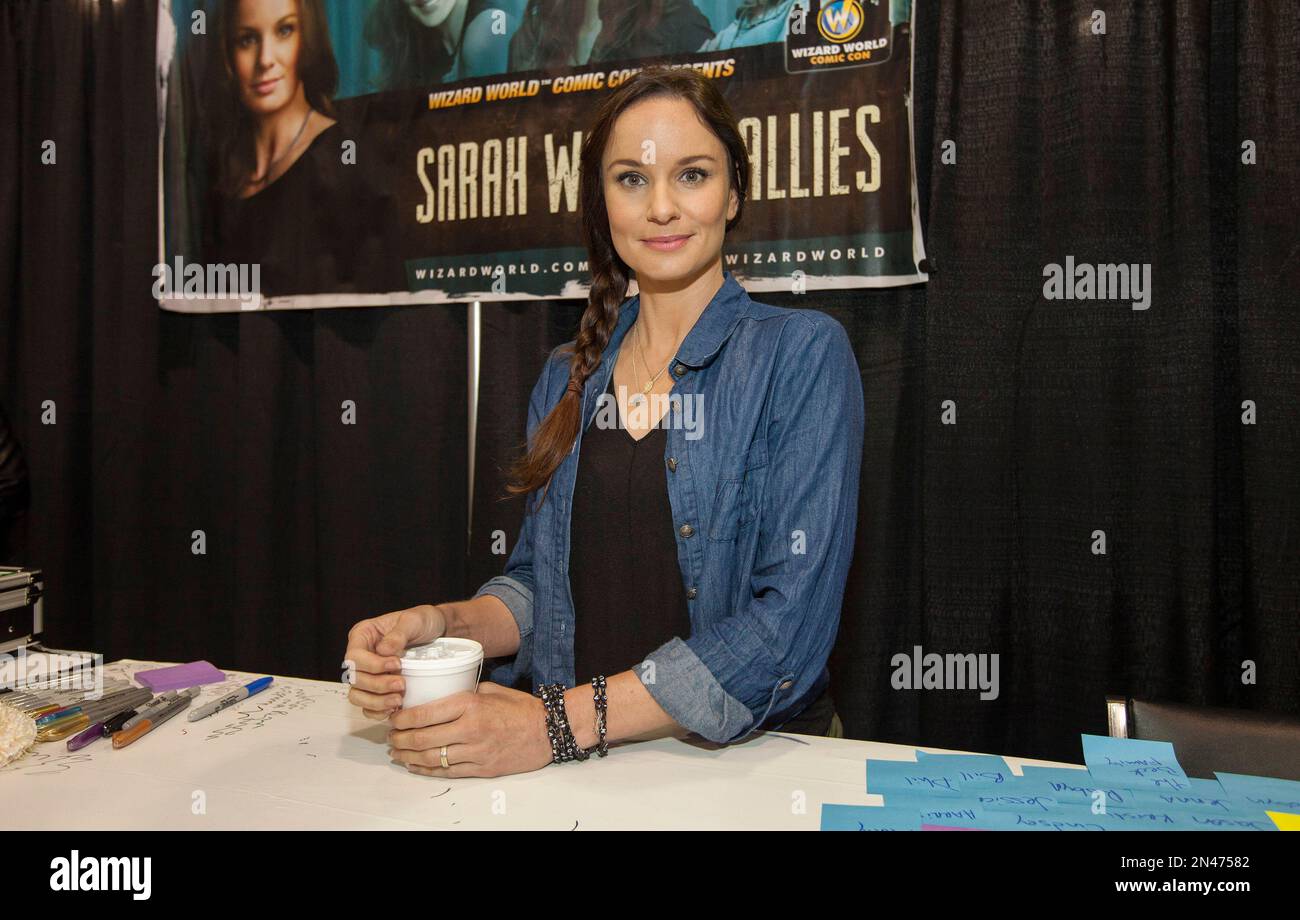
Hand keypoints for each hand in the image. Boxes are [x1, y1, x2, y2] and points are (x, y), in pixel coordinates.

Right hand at [344, 605, 445, 719]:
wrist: (439, 632)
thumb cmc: (423, 622)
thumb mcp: (413, 621)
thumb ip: (398, 634)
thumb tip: (383, 651)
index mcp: (363, 635)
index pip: (354, 656)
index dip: (373, 665)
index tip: (397, 664)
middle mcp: (362, 656)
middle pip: (354, 678)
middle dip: (377, 685)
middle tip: (401, 685)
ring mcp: (368, 674)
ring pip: (358, 695)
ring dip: (376, 701)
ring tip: (398, 700)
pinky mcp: (378, 688)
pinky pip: (368, 706)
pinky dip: (378, 710)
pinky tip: (394, 709)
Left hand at [387, 682, 553, 777]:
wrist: (550, 730)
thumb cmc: (522, 707)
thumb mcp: (491, 690)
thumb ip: (464, 693)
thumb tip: (439, 696)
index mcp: (471, 705)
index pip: (425, 714)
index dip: (402, 719)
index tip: (392, 718)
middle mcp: (471, 729)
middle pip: (423, 739)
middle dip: (400, 740)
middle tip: (390, 737)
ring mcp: (476, 752)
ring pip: (432, 759)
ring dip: (409, 757)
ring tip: (398, 753)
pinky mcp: (483, 769)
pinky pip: (448, 773)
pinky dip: (427, 770)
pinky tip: (416, 766)